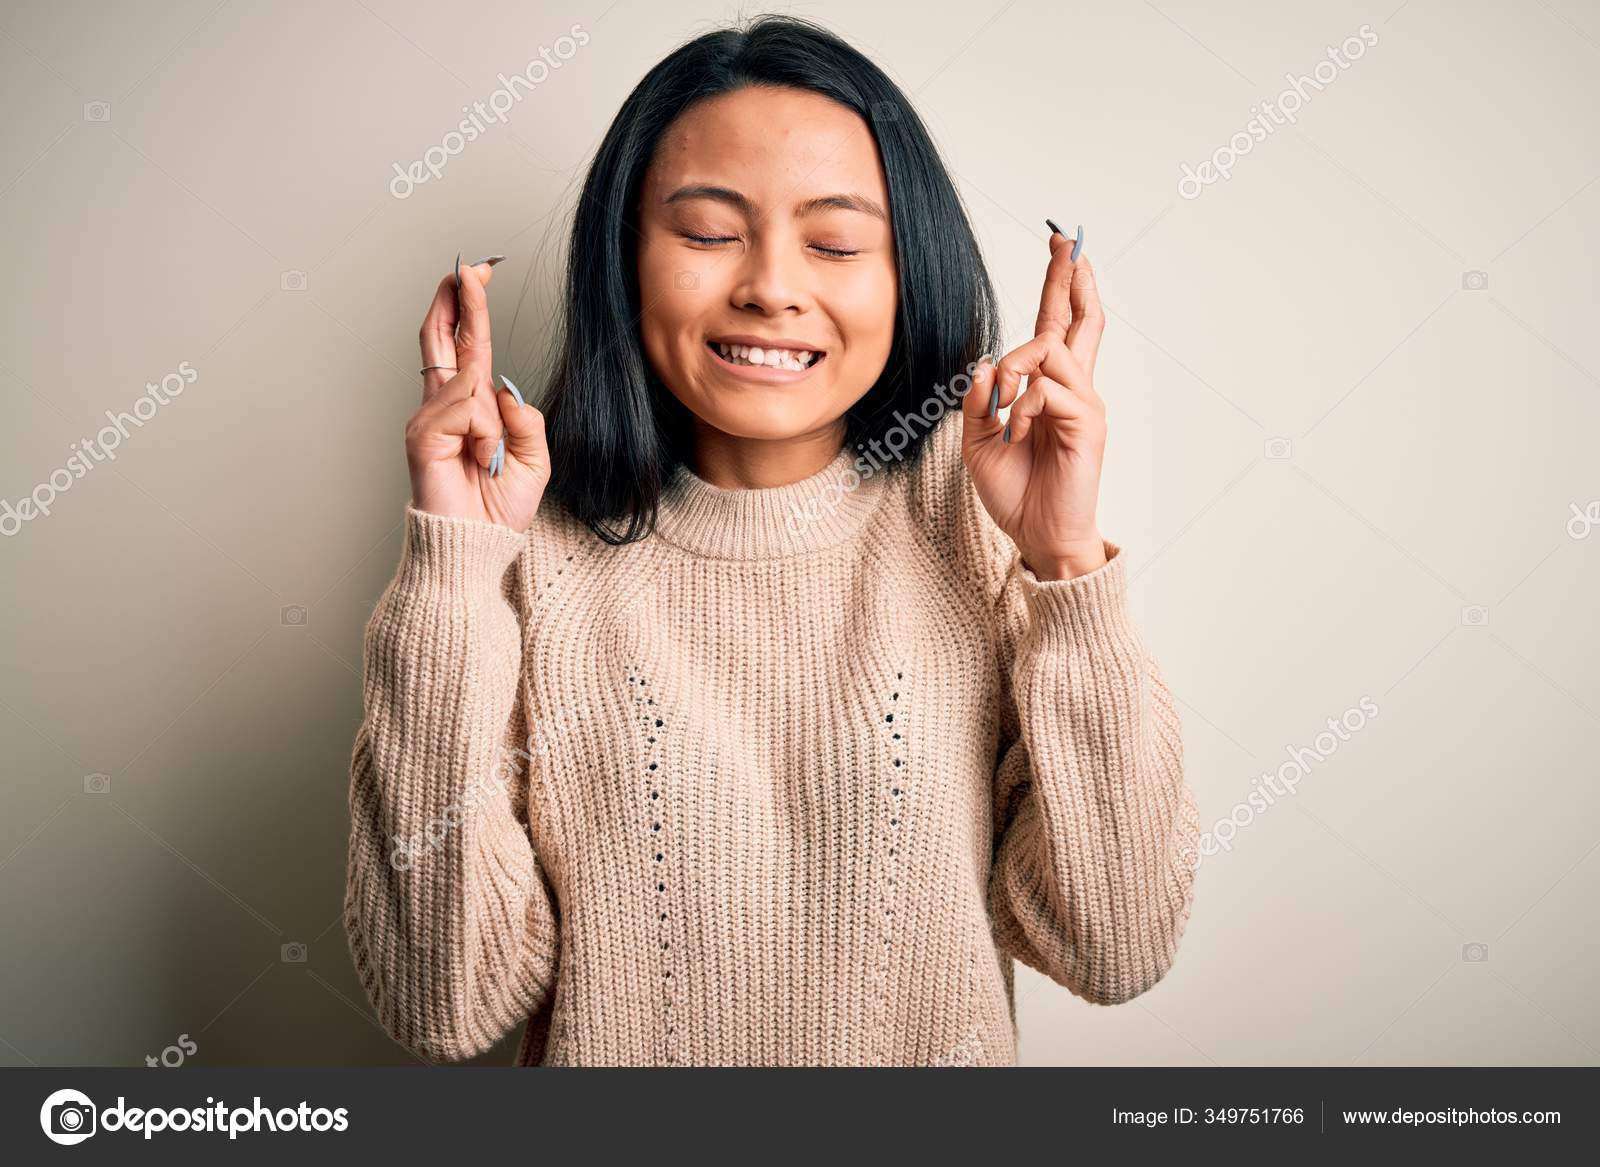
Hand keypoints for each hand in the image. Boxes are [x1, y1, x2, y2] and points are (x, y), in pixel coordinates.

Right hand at [406, 258, 549, 529]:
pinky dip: (483, 433)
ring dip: (492, 420)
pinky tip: (477, 458)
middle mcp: (443, 405)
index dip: (470, 307)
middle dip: (456, 300)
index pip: (467, 345)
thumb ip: (525, 420)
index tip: (478, 273)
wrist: (478, 544)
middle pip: (443, 337)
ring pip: (470, 380)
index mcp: (470, 406)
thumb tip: (502, 389)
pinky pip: (465, 407)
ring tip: (488, 458)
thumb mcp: (533, 458)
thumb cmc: (498, 508)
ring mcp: (429, 417)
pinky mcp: (422, 434)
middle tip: (468, 267)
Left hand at [962, 231, 1107, 579]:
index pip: (1058, 328)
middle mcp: (1074, 390)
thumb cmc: (1015, 492)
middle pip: (1078, 321)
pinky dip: (1021, 408)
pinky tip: (1016, 433)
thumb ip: (978, 401)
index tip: (1062, 249)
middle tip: (1064, 241)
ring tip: (1004, 402)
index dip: (1061, 288)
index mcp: (1049, 391)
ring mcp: (1084, 405)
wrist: (1038, 537)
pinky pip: (1047, 391)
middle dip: (1070, 278)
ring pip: (1049, 350)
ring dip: (1015, 366)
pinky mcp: (1087, 424)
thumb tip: (984, 363)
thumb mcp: (978, 442)